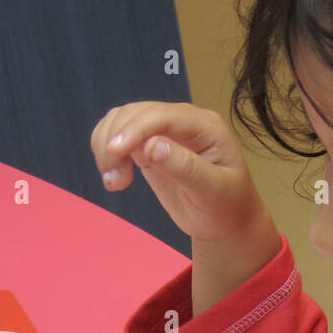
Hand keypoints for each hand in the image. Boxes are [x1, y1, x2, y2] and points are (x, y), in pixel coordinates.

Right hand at [90, 100, 269, 242]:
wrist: (225, 220)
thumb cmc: (226, 207)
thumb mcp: (213, 192)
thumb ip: (185, 168)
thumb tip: (151, 146)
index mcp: (204, 126)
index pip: (163, 115)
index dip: (135, 129)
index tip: (115, 152)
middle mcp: (182, 121)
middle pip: (135, 113)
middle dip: (116, 141)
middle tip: (114, 182)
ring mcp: (163, 131)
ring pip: (121, 120)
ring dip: (106, 147)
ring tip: (114, 183)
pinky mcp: (148, 145)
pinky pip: (119, 135)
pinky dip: (107, 153)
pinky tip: (114, 178)